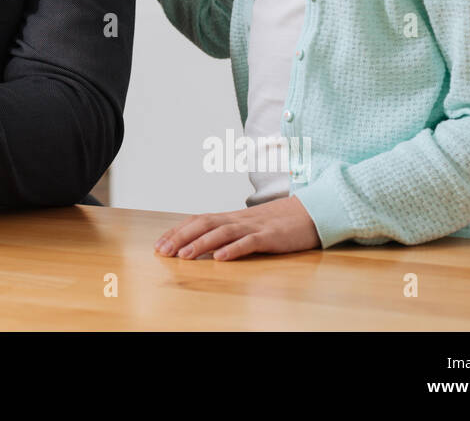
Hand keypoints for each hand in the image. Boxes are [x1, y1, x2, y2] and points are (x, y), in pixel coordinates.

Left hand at [154, 196, 321, 260]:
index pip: (198, 220)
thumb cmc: (278, 223)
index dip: (177, 231)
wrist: (311, 212)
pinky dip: (234, 249)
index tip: (159, 243)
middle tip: (162, 251)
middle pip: (204, 224)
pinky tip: (220, 258)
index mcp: (231, 217)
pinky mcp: (271, 236)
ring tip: (183, 255)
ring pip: (222, 232)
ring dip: (200, 244)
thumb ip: (229, 233)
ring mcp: (254, 227)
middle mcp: (238, 219)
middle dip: (180, 237)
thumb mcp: (249, 227)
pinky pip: (249, 242)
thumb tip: (206, 247)